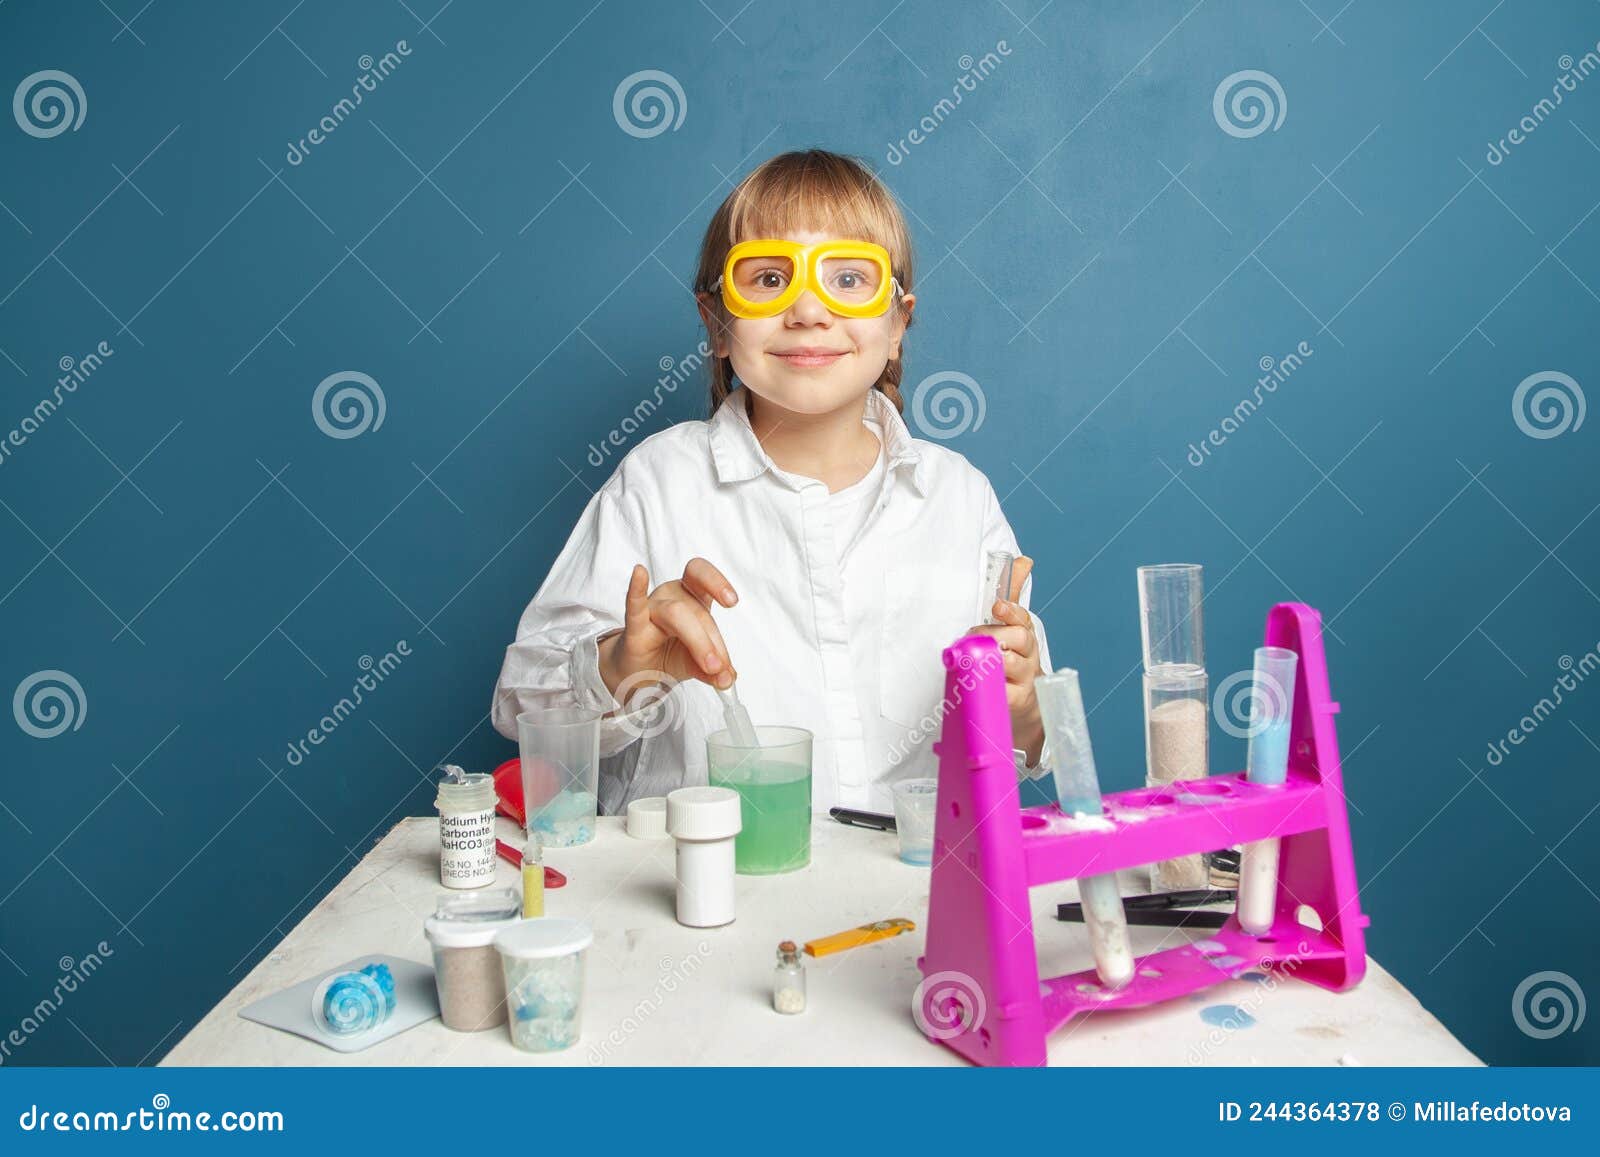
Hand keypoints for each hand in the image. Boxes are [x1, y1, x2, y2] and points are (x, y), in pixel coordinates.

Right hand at [598, 559, 739, 705]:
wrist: (637, 675)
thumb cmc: (668, 656)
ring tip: (710, 666)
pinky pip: (635, 606)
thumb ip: (715, 671)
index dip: (718, 582)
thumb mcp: (698, 664)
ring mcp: (652, 609)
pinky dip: (637, 590)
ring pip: (676, 613)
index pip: (702, 577)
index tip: (732, 601)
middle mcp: (671, 597)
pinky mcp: (634, 628)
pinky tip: (640, 573)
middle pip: (696, 609)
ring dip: (698, 641)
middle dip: (712, 641)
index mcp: (691, 598)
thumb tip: (727, 679)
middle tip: (720, 667)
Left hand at [965, 556, 1044, 766]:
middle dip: (994, 636)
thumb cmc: (1010, 659)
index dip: (1011, 611)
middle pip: (1020, 638)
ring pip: (1012, 664)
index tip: (998, 606)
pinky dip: (992, 686)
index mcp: (1024, 633)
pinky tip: (979, 682)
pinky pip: (1006, 692)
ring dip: (991, 659)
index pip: (1023, 618)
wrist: (1023, 704)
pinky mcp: (1017, 701)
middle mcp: (1028, 654)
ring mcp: (1025, 678)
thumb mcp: (1009, 626)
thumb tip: (1024, 560)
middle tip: (974, 640)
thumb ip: (1011, 592)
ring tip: (974, 660)